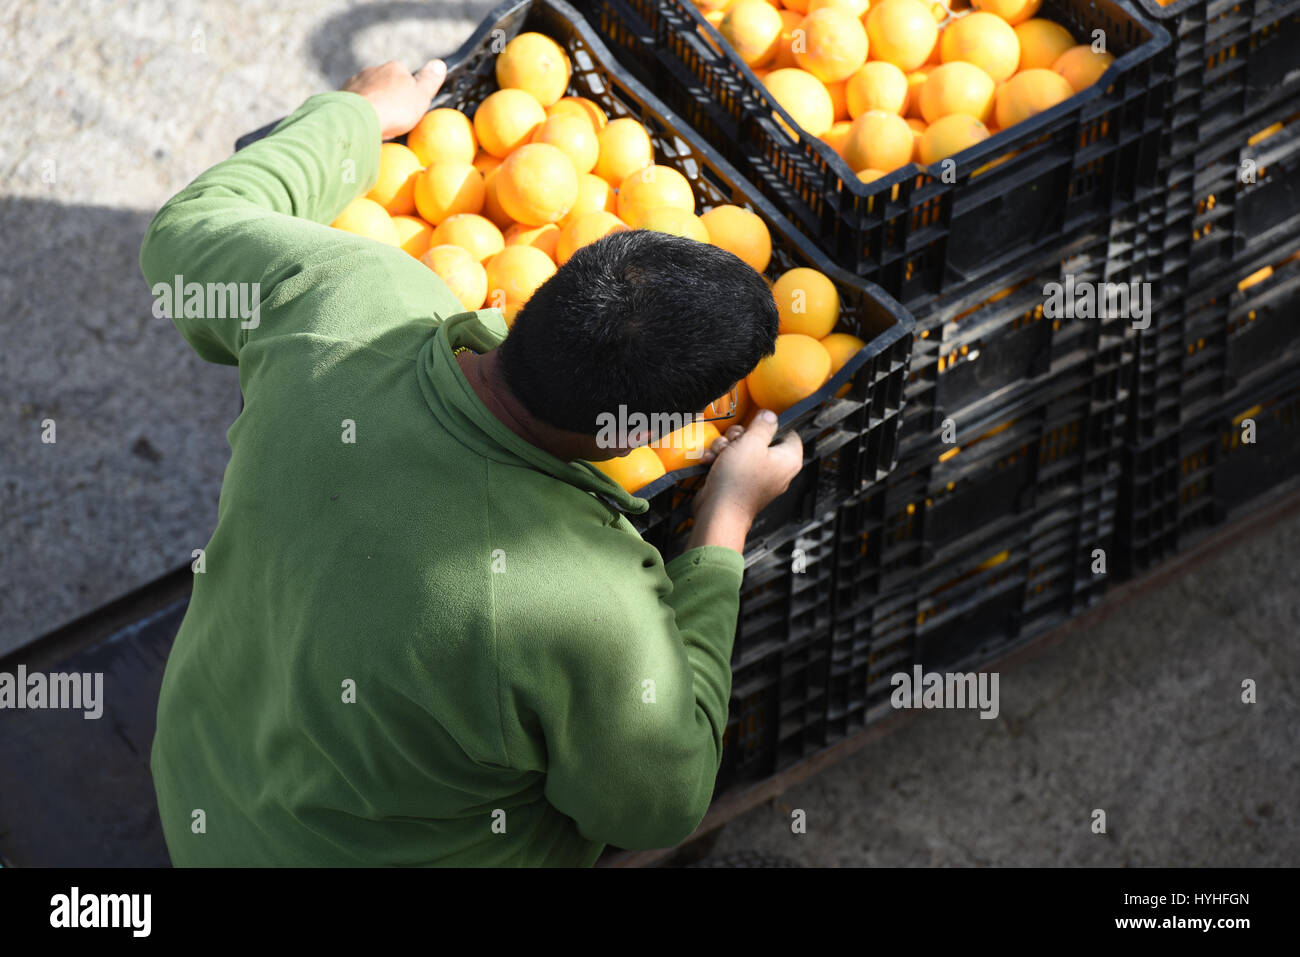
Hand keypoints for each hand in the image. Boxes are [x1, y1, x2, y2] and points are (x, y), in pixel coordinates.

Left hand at [342, 59, 446, 139]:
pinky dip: (359, 112)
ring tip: (377, 124)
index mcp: (394, 67)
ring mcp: (355, 81)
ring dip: (373, 104)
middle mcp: (373, 69)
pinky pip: (354, 104)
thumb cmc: (393, 108)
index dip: (409, 92)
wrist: (357, 118)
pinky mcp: (341, 95)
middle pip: (385, 84)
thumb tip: (440, 63)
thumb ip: (430, 80)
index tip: (409, 109)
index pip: (405, 76)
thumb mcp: (421, 96)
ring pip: (369, 93)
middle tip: (394, 120)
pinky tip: (362, 124)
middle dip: (388, 98)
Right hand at [691, 410, 803, 527]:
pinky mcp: (739, 481)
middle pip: (760, 438)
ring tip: (720, 454)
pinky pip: (731, 462)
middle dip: (740, 436)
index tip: (757, 422)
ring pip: (741, 448)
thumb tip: (770, 415)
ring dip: (725, 446)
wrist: (718, 512)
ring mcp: (757, 476)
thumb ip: (763, 425)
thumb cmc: (738, 482)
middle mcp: (775, 468)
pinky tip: (712, 462)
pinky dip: (719, 460)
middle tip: (735, 442)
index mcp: (788, 459)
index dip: (772, 424)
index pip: (790, 432)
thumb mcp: (751, 443)